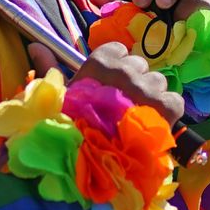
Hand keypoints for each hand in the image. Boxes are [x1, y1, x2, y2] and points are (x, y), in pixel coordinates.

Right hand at [28, 39, 182, 127]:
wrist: (91, 164)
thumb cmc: (70, 128)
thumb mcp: (57, 96)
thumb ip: (48, 67)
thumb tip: (35, 45)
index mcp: (100, 63)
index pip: (118, 50)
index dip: (115, 67)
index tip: (109, 84)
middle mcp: (126, 71)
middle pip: (139, 65)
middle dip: (133, 82)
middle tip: (122, 105)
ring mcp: (147, 88)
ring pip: (158, 81)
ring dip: (150, 96)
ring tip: (137, 117)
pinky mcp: (166, 108)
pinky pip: (174, 99)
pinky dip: (166, 112)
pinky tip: (151, 124)